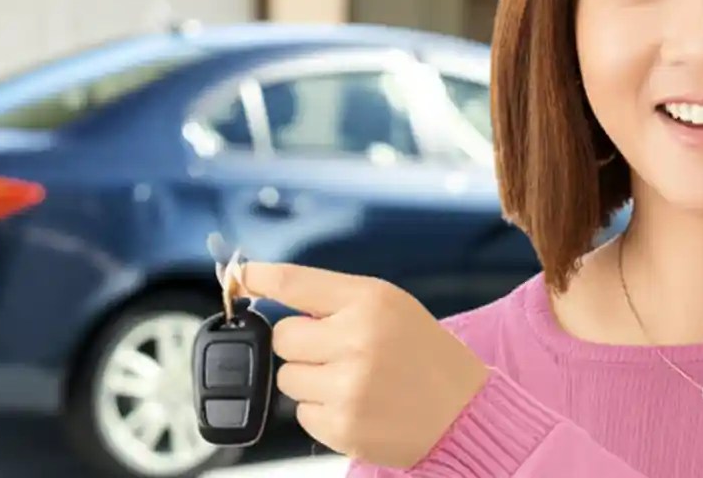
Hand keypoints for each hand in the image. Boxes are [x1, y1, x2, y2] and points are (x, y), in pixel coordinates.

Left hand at [241, 262, 488, 468]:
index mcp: (369, 301)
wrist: (464, 411)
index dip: (259, 278)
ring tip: (352, 380)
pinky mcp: (342, 426)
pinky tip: (355, 405)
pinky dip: (321, 411)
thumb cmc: (424, 355)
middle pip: (283, 337)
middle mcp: (357, 339)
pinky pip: (301, 413)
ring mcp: (348, 386)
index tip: (238, 276)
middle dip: (301, 344)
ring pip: (287, 377)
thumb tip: (271, 295)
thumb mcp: (388, 307)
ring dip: (310, 380)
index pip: (296, 283)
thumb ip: (335, 300)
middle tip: (336, 351)